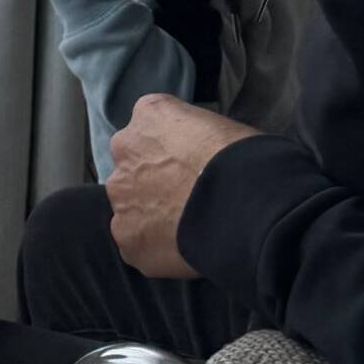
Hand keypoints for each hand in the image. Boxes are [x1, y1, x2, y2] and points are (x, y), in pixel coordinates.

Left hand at [105, 94, 259, 278]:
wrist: (242, 202)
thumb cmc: (242, 158)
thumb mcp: (218, 127)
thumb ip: (192, 138)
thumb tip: (197, 158)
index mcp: (149, 113)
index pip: (151, 129)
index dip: (171, 153)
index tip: (190, 168)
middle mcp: (124, 148)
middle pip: (134, 167)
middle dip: (153, 182)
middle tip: (186, 200)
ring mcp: (121, 194)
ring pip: (131, 206)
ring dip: (150, 214)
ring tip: (186, 229)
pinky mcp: (125, 235)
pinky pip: (136, 242)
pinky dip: (154, 248)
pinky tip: (182, 250)